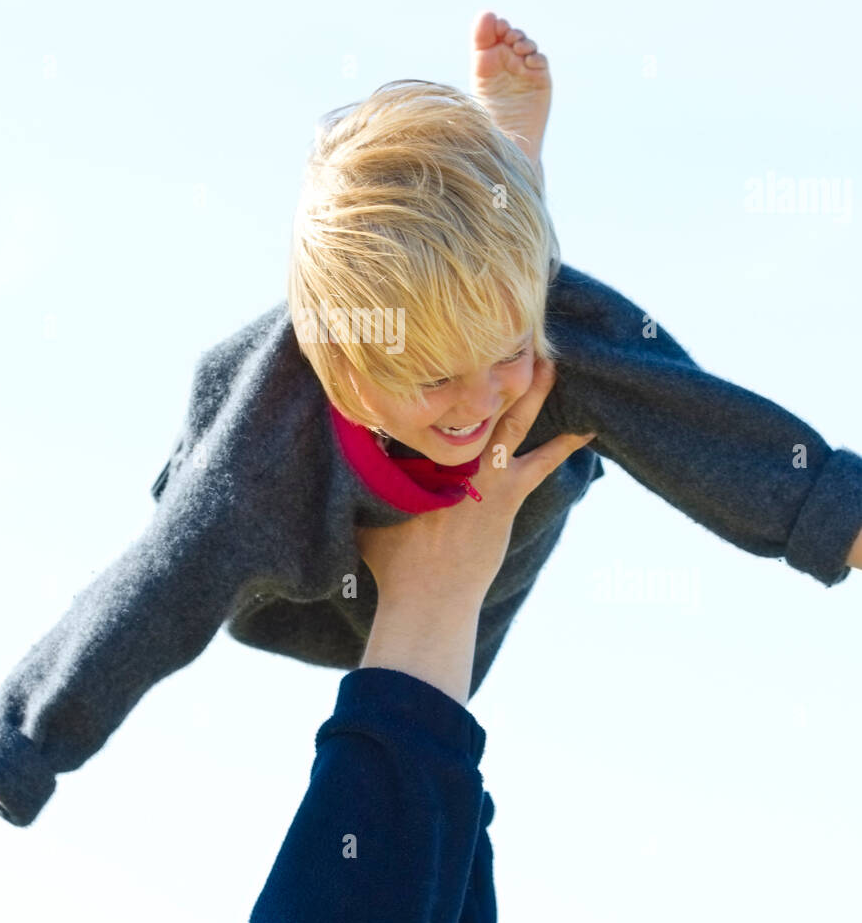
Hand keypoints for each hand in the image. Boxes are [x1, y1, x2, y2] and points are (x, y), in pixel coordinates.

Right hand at [356, 358, 594, 610]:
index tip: (436, 342)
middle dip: (486, 363)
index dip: (433, 372)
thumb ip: (361, 477)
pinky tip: (588, 427)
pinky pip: (542, 460)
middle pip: (469, 397)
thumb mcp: (366, 508)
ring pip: (509, 417)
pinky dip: (564, 443)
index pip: (424, 402)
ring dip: (528, 388)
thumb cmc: (393, 560)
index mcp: (413, 449)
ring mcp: (482, 469)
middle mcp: (450, 451)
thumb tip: (334, 447)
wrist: (428, 595)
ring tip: (547, 357)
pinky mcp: (507, 492)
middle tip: (505, 327)